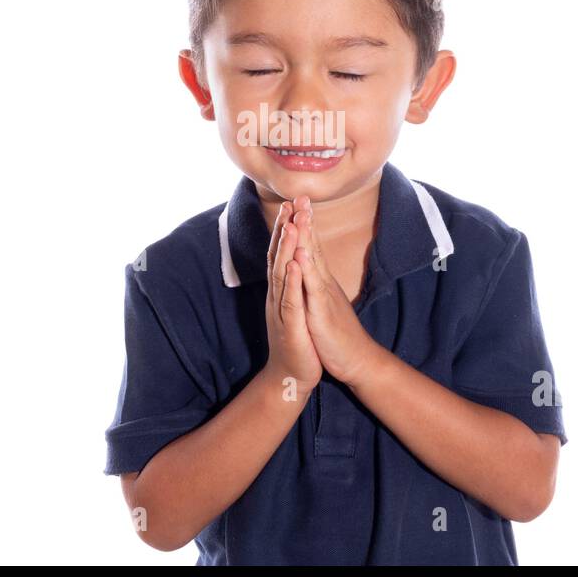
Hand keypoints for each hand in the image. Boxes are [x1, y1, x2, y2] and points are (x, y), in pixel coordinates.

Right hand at [261, 200, 322, 399]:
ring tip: (291, 223)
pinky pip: (290, 300)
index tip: (293, 202)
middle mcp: (279, 295)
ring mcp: (282, 309)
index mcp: (283, 289)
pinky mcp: (290, 325)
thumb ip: (295, 284)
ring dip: (285, 248)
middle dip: (285, 228)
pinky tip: (294, 265)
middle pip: (279, 256)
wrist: (292, 375)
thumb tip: (296, 263)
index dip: (287, 227)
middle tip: (290, 201)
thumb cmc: (299, 340)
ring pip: (282, 273)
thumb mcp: (298, 306)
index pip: (283, 253)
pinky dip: (292, 282)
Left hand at [289, 196, 379, 388]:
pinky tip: (301, 254)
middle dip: (304, 220)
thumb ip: (317, 283)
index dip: (303, 224)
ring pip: (313, 261)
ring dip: (305, 237)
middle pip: (312, 246)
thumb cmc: (338, 333)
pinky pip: (313, 288)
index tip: (296, 201)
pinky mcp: (323, 312)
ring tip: (299, 214)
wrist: (357, 359)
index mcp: (320, 281)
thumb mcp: (323, 302)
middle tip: (300, 194)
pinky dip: (306, 270)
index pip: (310, 246)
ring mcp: (324, 295)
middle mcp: (323, 283)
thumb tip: (311, 267)